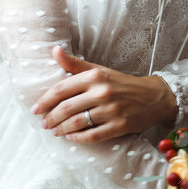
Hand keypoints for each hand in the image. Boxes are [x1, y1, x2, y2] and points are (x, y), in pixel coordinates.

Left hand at [30, 46, 177, 143]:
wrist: (152, 96)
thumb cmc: (120, 83)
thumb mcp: (99, 70)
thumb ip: (75, 64)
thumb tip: (54, 50)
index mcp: (94, 76)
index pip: (62, 89)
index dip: (45, 100)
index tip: (35, 109)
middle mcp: (102, 92)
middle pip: (67, 108)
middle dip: (51, 118)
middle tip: (43, 124)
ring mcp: (111, 110)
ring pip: (78, 122)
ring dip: (61, 129)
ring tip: (54, 132)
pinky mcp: (119, 126)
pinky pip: (93, 135)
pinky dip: (78, 138)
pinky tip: (71, 138)